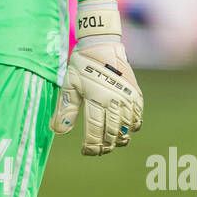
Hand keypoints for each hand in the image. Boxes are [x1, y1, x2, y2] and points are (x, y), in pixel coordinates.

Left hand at [51, 38, 143, 155]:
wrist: (102, 45)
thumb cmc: (82, 65)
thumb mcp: (69, 85)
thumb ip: (65, 109)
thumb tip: (59, 131)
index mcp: (96, 99)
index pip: (95, 132)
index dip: (91, 146)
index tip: (86, 151)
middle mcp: (114, 100)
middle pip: (112, 134)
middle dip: (104, 146)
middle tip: (97, 149)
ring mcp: (127, 98)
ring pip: (126, 129)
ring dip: (119, 140)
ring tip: (110, 143)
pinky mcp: (136, 94)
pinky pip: (137, 117)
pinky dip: (132, 127)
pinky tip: (124, 130)